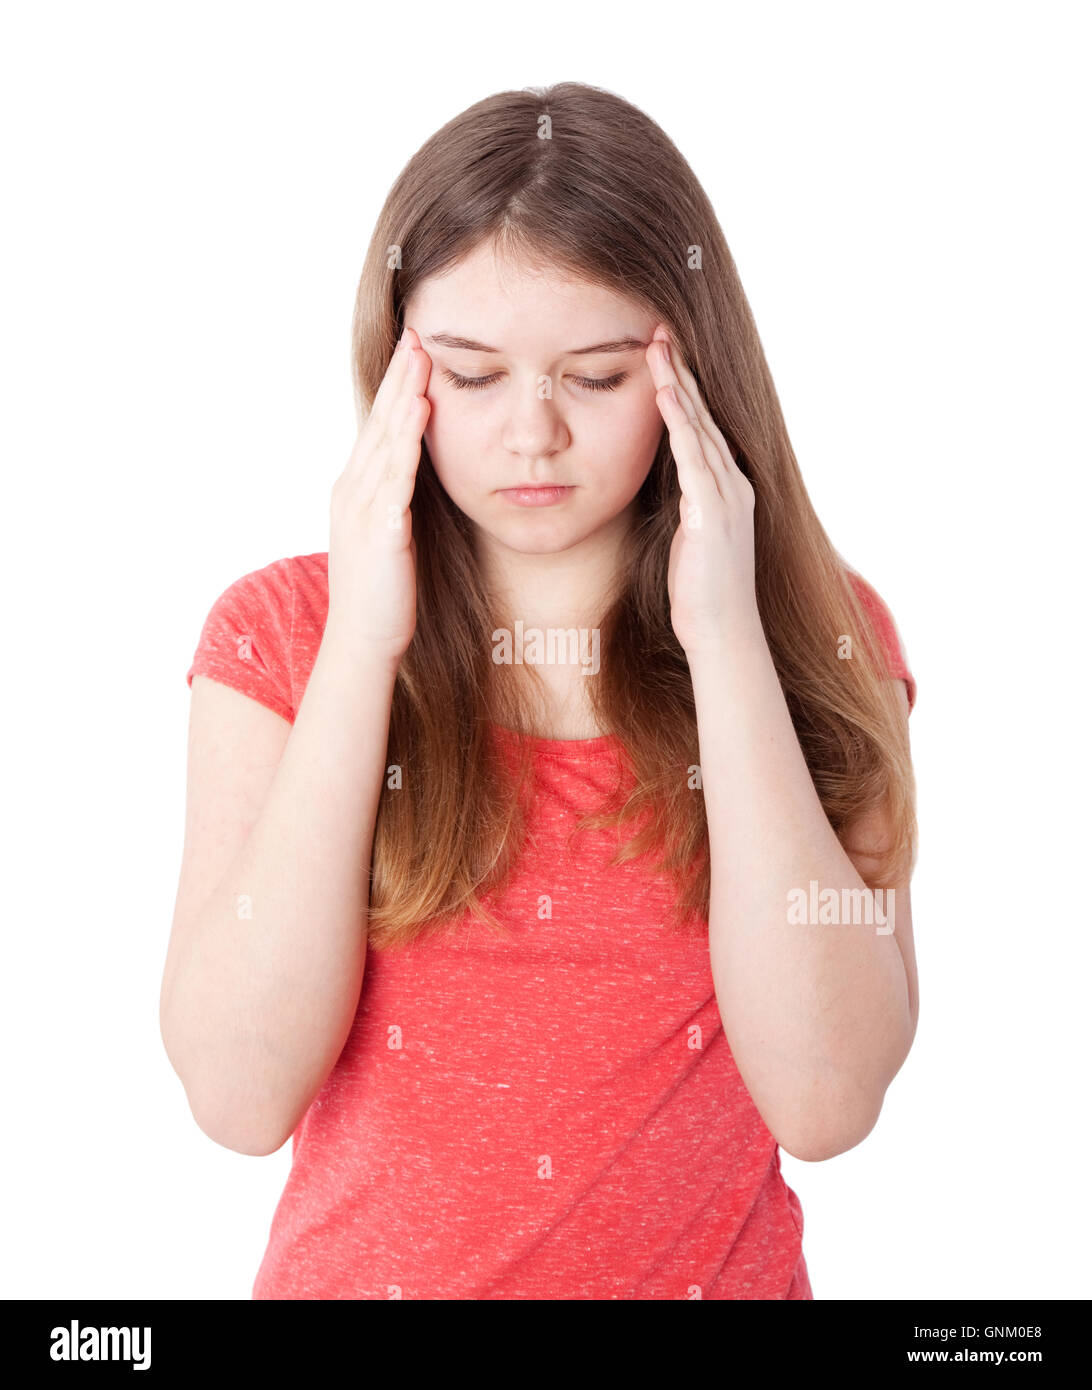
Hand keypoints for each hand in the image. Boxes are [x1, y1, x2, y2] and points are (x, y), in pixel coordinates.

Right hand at [327, 326, 431, 666]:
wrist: (362, 643)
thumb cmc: (382, 597)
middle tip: (417, 334)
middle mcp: (352, 491)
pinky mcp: (381, 530)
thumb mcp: (388, 538)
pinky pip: (395, 475)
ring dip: (402, 396)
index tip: (414, 352)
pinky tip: (419, 411)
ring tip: (419, 358)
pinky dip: (407, 440)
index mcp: (355, 492)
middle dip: (398, 378)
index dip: (395, 389)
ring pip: (385, 440)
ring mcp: (363, 509)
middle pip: (378, 423)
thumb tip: (415, 480)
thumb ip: (397, 504)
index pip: (378, 429)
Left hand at [645, 324, 763, 657]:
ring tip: (659, 347)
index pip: (703, 428)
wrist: (722, 631)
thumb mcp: (689, 539)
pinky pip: (693, 456)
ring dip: (678, 385)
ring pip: (699, 427)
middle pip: (704, 416)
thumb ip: (684, 508)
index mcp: (728, 490)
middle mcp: (733, 484)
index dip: (685, 391)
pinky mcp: (713, 511)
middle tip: (661, 330)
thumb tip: (669, 490)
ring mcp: (727, 496)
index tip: (664, 355)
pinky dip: (680, 422)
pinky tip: (665, 394)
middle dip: (682, 372)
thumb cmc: (701, 593)